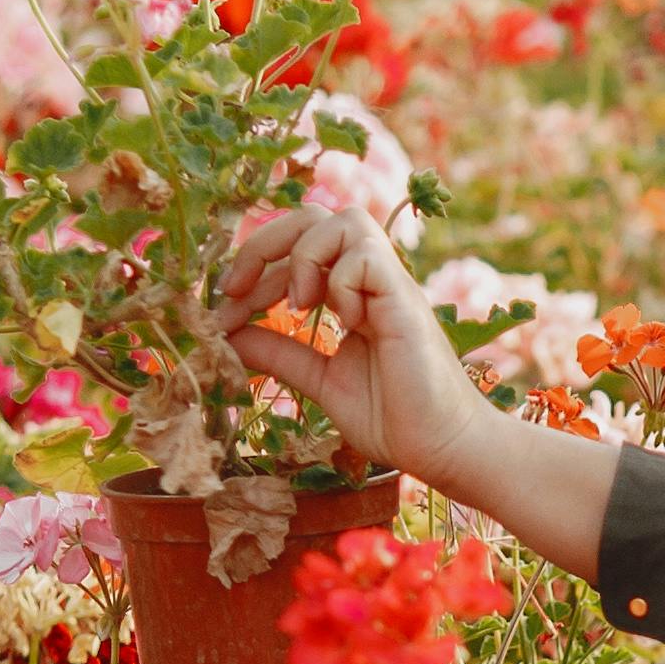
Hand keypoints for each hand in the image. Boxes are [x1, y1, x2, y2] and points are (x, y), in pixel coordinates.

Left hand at [216, 202, 485, 485]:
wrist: (441, 448)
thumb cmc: (393, 418)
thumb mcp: (319, 379)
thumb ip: (279, 353)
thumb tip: (229, 333)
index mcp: (352, 294)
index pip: (296, 249)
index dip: (253, 271)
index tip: (223, 309)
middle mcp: (372, 280)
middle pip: (315, 216)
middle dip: (263, 244)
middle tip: (235, 290)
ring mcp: (391, 285)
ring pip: (344, 220)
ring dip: (306, 258)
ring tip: (300, 308)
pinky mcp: (406, 300)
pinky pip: (367, 256)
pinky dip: (341, 282)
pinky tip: (346, 322)